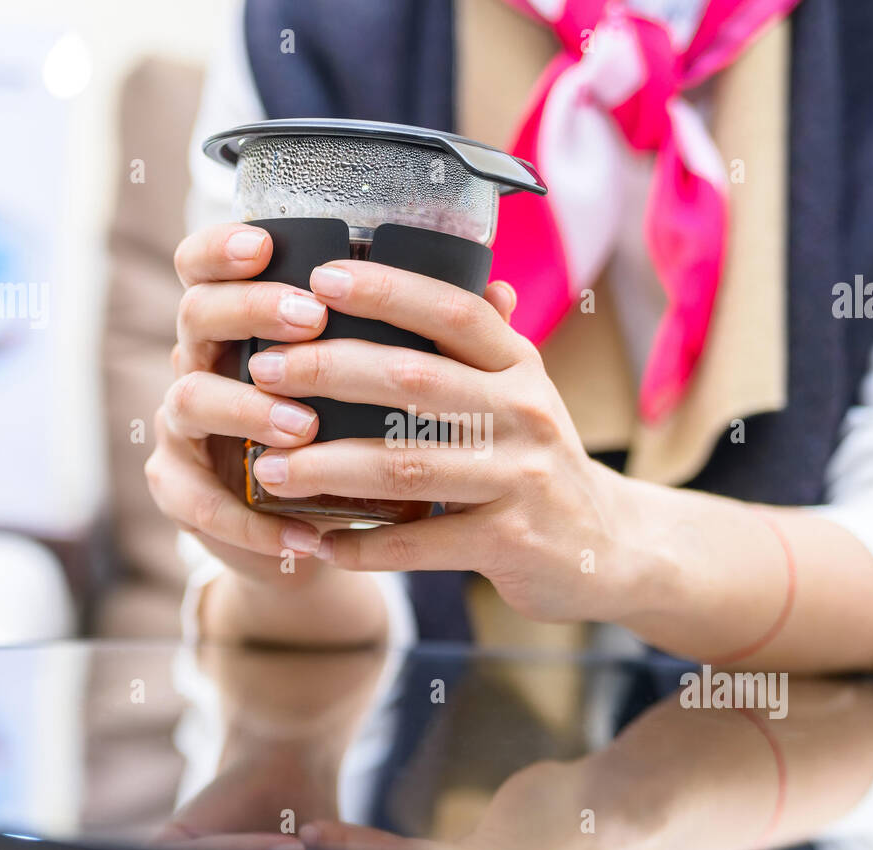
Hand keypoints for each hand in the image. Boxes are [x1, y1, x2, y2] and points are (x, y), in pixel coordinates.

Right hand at [146, 223, 386, 641]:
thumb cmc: (350, 439)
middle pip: (198, 315)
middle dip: (251, 311)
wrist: (313, 531)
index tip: (267, 242)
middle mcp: (205, 364)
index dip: (225, 247)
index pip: (210, 264)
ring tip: (299, 425)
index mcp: (247, 323)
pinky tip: (298, 532)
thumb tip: (501, 294)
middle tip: (308, 320)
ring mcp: (185, 428)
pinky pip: (196, 499)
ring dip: (247, 410)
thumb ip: (425, 338)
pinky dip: (246, 518)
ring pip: (190, 401)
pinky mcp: (182, 489)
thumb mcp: (381, 386)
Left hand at [242, 259, 640, 621]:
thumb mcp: (528, 396)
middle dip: (329, 370)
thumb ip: (493, 346)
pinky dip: (363, 546)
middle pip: (414, 380)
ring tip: (270, 469)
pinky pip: (421, 544)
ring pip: (407, 466)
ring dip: (328, 466)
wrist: (609, 548)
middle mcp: (524, 414)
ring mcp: (520, 480)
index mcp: (520, 367)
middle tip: (263, 371)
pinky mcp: (511, 542)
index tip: (320, 279)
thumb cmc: (542, 463)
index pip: (453, 311)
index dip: (388, 290)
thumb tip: (483, 278)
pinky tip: (318, 544)